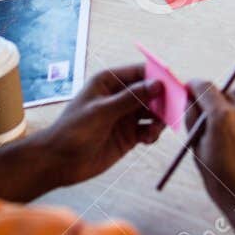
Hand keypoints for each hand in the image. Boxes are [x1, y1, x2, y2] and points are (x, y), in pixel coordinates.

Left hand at [18, 64, 164, 187]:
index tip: (175, 85)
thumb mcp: (102, 111)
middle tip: (174, 110)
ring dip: (159, 119)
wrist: (58, 162)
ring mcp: (125, 116)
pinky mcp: (129, 135)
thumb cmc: (74, 131)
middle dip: (163, 100)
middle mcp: (120, 96)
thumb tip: (158, 85)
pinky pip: (148, 130)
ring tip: (156, 129)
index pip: (141, 73)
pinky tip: (148, 139)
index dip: (159, 77)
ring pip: (153, 112)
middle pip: (151, 92)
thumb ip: (131, 98)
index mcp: (110, 82)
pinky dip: (153, 133)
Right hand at [185, 79, 234, 234]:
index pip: (205, 87)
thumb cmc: (225, 186)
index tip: (192, 88)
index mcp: (222, 118)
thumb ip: (194, 124)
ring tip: (233, 120)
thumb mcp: (199, 155)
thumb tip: (190, 103)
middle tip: (211, 112)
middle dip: (216, 98)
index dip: (195, 85)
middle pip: (227, 89)